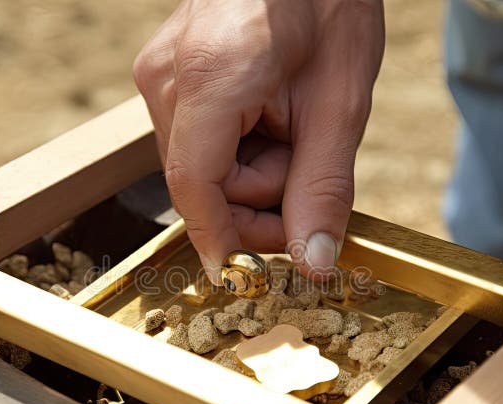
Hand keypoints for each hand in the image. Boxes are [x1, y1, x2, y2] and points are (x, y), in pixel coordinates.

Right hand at [134, 0, 384, 281]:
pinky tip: (270, 112)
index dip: (222, 242)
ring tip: (293, 121)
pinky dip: (240, 146)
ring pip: (203, 166)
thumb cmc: (328, 3)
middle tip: (308, 162)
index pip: (196, 189)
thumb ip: (323, 188)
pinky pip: (200, 140)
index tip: (248, 278)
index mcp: (209, 79)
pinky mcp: (168, 74)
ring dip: (254, 167)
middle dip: (261, 195)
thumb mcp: (341, 102)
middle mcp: (167, 77)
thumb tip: (313, 261)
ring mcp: (161, 72)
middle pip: (203, 185)